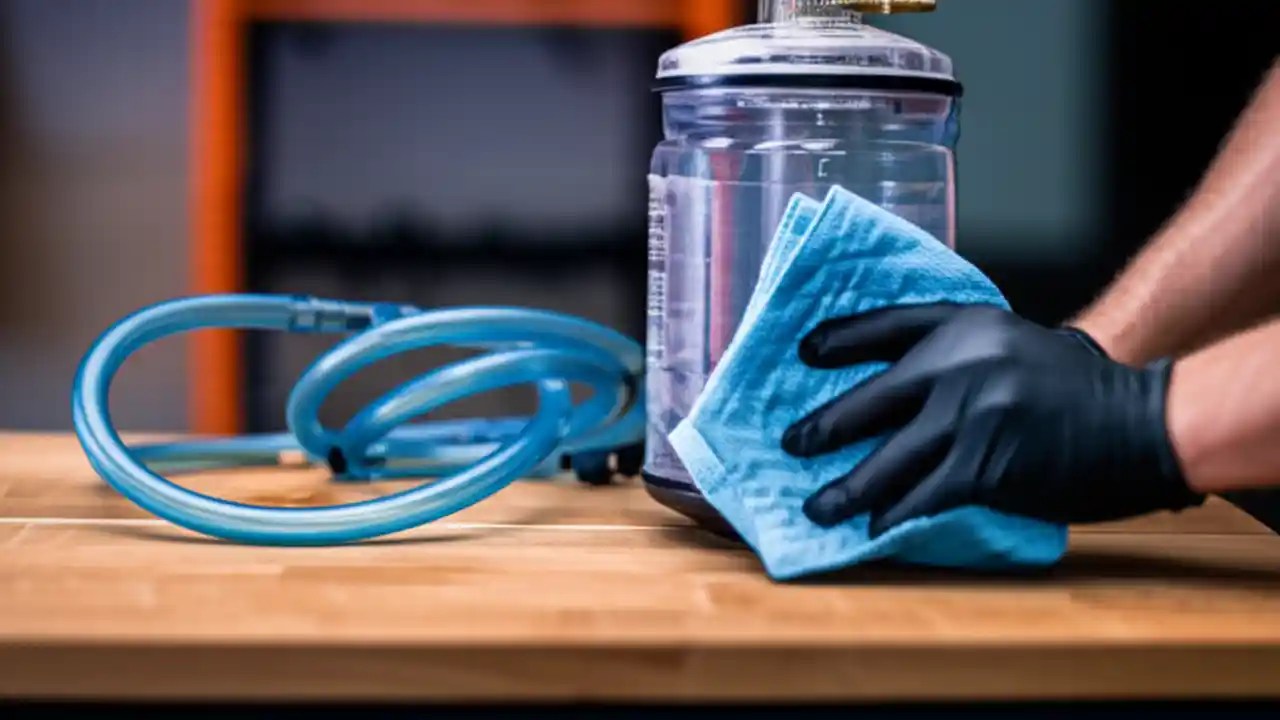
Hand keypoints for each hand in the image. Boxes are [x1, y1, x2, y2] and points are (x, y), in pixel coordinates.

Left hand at [781, 304, 1204, 535]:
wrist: (1141, 422)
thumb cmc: (1077, 389)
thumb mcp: (1014, 346)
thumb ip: (960, 357)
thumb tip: (895, 389)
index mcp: (967, 324)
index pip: (885, 325)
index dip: (840, 340)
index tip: (804, 352)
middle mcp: (960, 362)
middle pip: (870, 399)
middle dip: (823, 427)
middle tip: (791, 443)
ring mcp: (969, 414)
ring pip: (886, 460)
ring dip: (845, 489)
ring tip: (816, 506)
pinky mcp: (983, 465)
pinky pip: (921, 496)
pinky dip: (894, 516)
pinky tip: (874, 527)